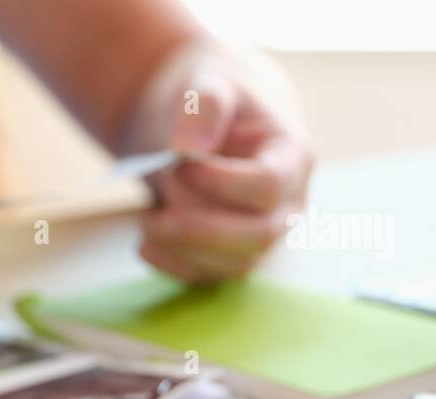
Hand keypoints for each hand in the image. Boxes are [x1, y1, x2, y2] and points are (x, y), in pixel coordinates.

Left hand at [140, 62, 311, 282]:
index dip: (222, 184)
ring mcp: (264, 235)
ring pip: (235, 264)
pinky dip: (175, 268)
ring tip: (144, 223)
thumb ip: (204, 105)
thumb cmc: (209, 104)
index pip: (268, 184)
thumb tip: (189, 149)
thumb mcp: (207, 85)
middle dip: (200, 231)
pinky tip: (144, 247)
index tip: (179, 168)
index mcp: (292, 156)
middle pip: (259, 235)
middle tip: (150, 218)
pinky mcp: (235, 255)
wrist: (200, 130)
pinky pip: (211, 277)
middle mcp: (288, 203)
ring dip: (184, 252)